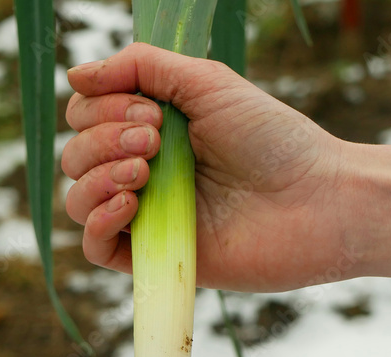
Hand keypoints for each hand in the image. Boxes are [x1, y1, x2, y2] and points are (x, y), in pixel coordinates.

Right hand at [62, 43, 353, 291]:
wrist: (316, 201)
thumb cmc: (273, 139)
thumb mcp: (207, 83)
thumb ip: (141, 66)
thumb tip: (74, 76)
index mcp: (152, 128)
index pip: (86, 114)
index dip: (103, 107)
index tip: (153, 112)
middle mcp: (143, 170)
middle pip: (75, 154)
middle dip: (103, 140)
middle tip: (155, 141)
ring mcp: (147, 215)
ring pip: (76, 197)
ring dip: (97, 176)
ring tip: (145, 173)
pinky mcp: (155, 256)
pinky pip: (93, 247)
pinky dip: (96, 221)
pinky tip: (130, 204)